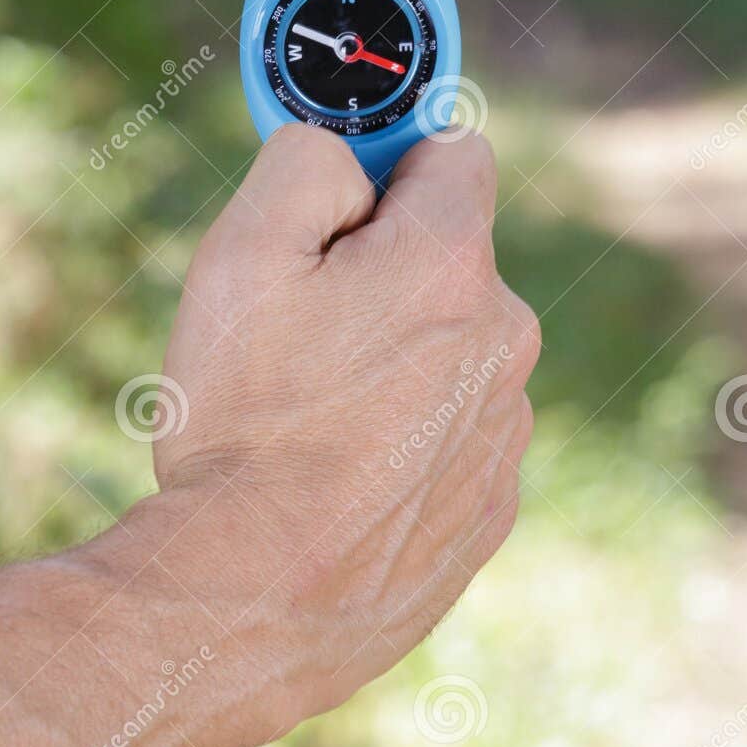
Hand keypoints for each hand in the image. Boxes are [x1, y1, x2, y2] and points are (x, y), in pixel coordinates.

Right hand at [156, 124, 539, 713]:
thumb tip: (344, 148)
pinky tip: (339, 474)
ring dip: (394, 358)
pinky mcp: (492, 503)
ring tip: (310, 416)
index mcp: (451, 264)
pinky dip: (406, 435)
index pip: (453, 151)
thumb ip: (304, 163)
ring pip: (448, 351)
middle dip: (381, 270)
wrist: (255, 599)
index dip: (386, 158)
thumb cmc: (244, 424)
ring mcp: (505, 429)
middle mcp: (503, 339)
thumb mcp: (241, 256)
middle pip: (446, 260)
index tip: (344, 187)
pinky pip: (451, 433)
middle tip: (297, 324)